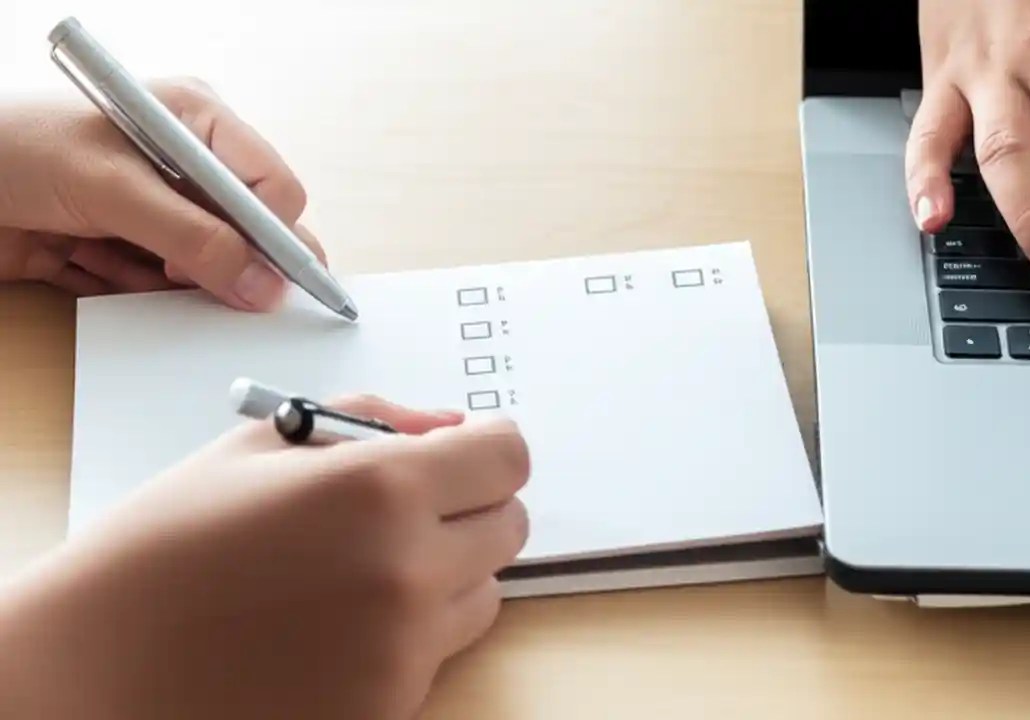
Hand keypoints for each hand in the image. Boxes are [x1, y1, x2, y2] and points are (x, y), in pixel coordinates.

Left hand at [0, 77, 324, 309]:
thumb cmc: (6, 147)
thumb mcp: (111, 189)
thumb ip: (194, 239)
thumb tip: (264, 284)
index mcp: (194, 120)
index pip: (271, 186)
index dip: (278, 235)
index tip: (278, 283)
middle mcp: (180, 162)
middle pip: (242, 231)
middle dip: (228, 264)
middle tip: (218, 291)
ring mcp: (150, 204)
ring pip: (200, 266)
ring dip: (169, 281)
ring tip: (122, 260)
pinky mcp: (119, 244)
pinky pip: (154, 286)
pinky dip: (132, 291)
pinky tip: (92, 265)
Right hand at [0, 397, 529, 719]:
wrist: (98, 666)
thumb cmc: (167, 546)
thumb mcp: (261, 445)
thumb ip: (374, 422)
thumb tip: (448, 427)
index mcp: (380, 489)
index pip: (509, 457)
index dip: (490, 445)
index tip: (471, 448)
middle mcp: (409, 571)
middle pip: (511, 525)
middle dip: (473, 504)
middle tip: (412, 504)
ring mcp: (403, 650)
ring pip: (486, 593)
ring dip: (451, 571)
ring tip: (366, 566)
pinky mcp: (390, 706)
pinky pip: (440, 652)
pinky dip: (413, 631)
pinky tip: (342, 621)